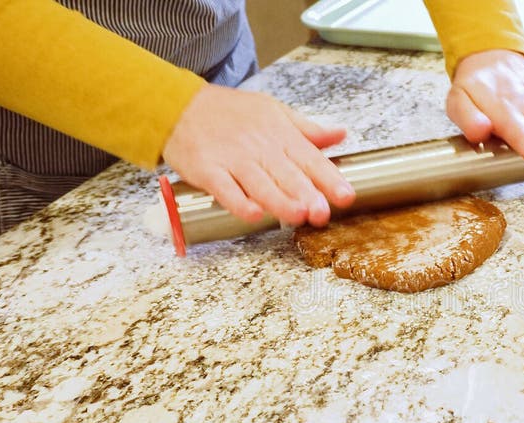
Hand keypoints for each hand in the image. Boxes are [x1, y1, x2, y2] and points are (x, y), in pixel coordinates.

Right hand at [162, 84, 354, 226]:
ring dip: (279, 201)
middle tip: (323, 213)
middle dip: (307, 194)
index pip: (310, 158)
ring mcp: (232, 159)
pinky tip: (253, 215)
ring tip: (298, 216)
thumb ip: (306, 129)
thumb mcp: (272, 110)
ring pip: (260, 184)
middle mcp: (259, 148)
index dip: (329, 179)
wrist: (178, 105)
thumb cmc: (229, 111)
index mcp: (279, 134)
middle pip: (287, 174)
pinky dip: (238, 203)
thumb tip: (340, 134)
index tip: (346, 195)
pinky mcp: (207, 170)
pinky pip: (225, 189)